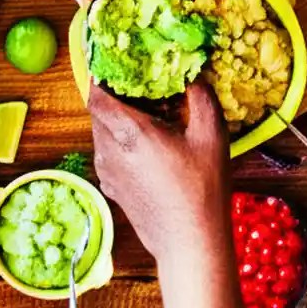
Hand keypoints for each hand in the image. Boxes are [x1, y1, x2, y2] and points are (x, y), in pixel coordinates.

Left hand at [87, 82, 228, 260]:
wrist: (188, 242)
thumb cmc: (201, 189)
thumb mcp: (211, 135)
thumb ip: (200, 96)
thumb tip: (192, 74)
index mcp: (128, 132)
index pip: (95, 95)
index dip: (101, 76)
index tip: (116, 65)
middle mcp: (109, 150)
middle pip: (97, 111)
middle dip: (114, 95)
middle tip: (140, 86)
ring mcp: (106, 171)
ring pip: (100, 131)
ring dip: (116, 118)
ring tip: (148, 115)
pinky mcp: (110, 186)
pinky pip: (107, 152)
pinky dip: (119, 140)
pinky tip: (147, 145)